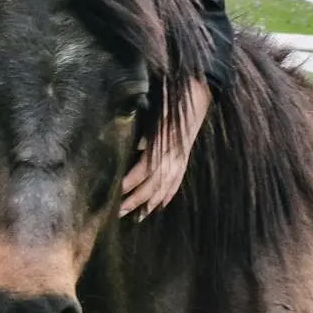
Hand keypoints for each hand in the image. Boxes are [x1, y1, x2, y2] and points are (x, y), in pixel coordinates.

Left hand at [120, 78, 211, 217]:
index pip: (144, 170)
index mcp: (162, 145)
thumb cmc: (169, 102)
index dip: (130, 182)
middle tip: (119, 212)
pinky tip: (159, 205)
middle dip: (136, 200)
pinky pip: (176, 181)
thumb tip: (136, 147)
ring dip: (151, 204)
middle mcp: (173, 156)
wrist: (196, 94)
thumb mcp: (154, 115)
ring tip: (137, 217)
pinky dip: (168, 195)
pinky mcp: (184, 158)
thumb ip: (146, 133)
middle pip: (153, 184)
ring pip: (165, 187)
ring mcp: (180, 159)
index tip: (116, 192)